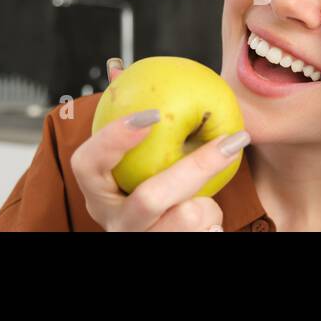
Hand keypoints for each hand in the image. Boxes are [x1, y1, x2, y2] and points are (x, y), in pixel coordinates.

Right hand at [69, 59, 244, 231]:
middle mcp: (114, 222)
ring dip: (208, 205)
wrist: (160, 238)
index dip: (114, 139)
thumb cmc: (149, 189)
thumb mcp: (135, 161)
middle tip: (233, 140)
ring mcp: (141, 242)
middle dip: (196, 167)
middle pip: (150, 198)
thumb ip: (127, 116)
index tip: (153, 114)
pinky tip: (210, 221)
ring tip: (209, 199)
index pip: (87, 163)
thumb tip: (116, 67)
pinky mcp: (167, 254)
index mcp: (97, 192)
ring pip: (187, 220)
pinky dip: (213, 225)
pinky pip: (206, 235)